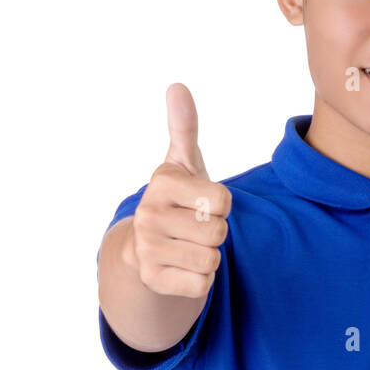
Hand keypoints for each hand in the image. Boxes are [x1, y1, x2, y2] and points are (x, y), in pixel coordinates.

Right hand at [124, 83, 232, 297]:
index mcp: (161, 184)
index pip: (223, 200)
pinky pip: (201, 283)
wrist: (145, 247)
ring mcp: (147, 249)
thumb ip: (184, 126)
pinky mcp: (153, 279)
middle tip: (195, 226)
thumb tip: (177, 86)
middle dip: (215, 231)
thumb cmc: (176, 200)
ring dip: (208, 256)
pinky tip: (182, 267)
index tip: (201, 203)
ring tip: (188, 245)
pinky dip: (200, 279)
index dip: (221, 205)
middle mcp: (147, 215)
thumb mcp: (182, 163)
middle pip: (219, 231)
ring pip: (212, 259)